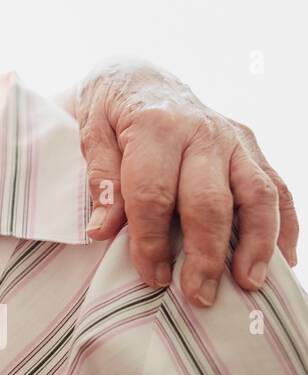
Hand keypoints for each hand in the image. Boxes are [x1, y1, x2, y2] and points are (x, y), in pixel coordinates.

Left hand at [74, 60, 297, 306]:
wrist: (141, 78)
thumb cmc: (112, 112)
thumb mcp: (91, 135)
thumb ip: (100, 180)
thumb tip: (101, 230)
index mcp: (156, 126)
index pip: (154, 193)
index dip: (152, 240)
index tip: (151, 277)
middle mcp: (202, 131)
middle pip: (209, 200)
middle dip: (204, 253)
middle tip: (199, 295)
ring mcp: (234, 139)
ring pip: (257, 195)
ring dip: (256, 244)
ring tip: (249, 284)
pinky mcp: (252, 147)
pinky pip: (278, 189)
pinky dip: (284, 226)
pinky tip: (283, 262)